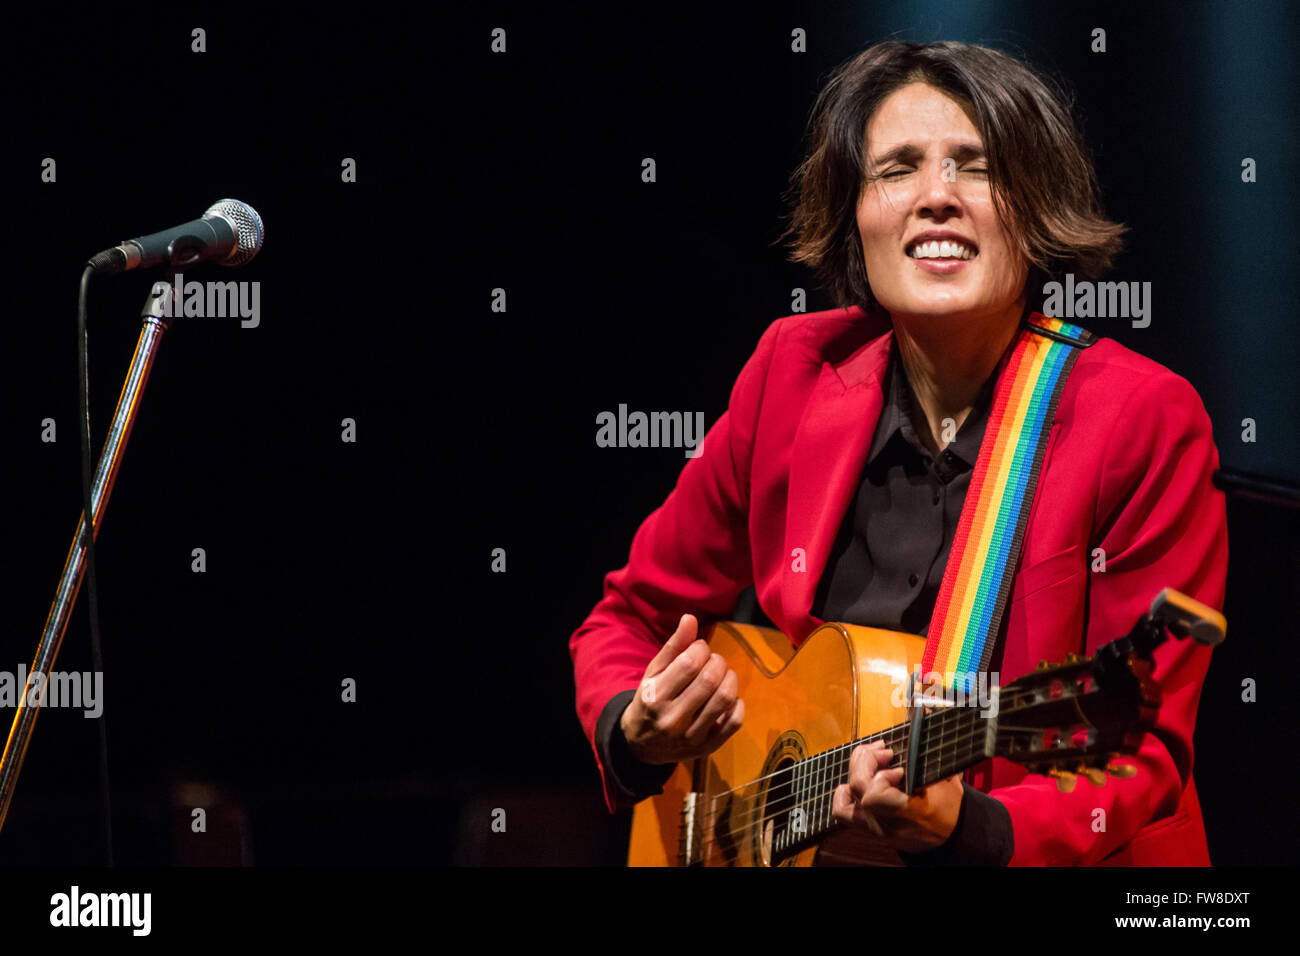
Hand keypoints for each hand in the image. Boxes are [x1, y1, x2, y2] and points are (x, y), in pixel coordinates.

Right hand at [619, 614, 744, 764]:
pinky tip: (728, 698)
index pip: (690, 663)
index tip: (700, 648)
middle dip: (717, 662)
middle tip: (713, 660)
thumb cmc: (651, 700)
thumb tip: (690, 618)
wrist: (643, 744)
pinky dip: (737, 704)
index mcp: (656, 696)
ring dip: (730, 678)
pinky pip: (734, 722)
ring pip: (725, 699)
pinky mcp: (707, 748)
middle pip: (710, 680)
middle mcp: (672, 719)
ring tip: (723, 675)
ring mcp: (691, 736)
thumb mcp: (654, 672)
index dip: (701, 648)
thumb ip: (674, 646)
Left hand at [831, 740, 963, 853]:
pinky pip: (843, 812)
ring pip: (846, 799)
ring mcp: (876, 827)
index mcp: (909, 811)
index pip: (873, 792)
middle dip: (868, 760)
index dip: (877, 770)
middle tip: (885, 751)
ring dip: (856, 773)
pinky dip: (844, 793)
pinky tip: (857, 780)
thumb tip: (922, 709)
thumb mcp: (945, 774)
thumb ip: (930, 744)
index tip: (895, 758)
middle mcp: (888, 823)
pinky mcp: (869, 828)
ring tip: (873, 763)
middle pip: (858, 788)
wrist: (951, 833)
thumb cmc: (949, 803)